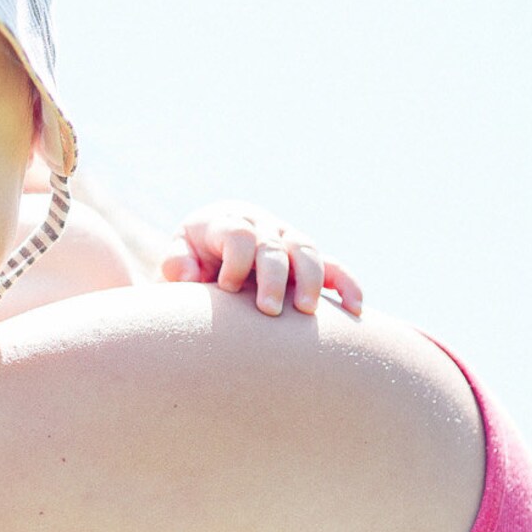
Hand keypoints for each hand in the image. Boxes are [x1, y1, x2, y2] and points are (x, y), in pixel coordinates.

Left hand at [160, 203, 362, 316]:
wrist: (214, 246)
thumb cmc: (191, 259)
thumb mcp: (177, 257)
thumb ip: (176, 264)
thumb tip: (191, 276)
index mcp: (225, 221)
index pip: (239, 234)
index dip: (236, 260)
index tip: (225, 288)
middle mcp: (261, 226)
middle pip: (274, 245)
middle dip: (273, 277)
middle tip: (269, 310)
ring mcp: (287, 239)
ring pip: (307, 251)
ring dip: (310, 279)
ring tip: (306, 310)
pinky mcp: (306, 258)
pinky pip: (333, 266)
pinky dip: (347, 284)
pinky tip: (355, 308)